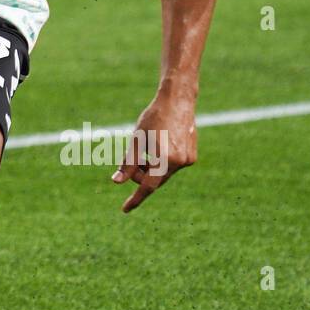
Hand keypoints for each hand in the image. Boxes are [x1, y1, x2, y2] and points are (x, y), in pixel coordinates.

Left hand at [111, 87, 197, 212]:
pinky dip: (162, 163)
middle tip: (129, 163)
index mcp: (165, 159)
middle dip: (140, 175)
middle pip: (155, 180)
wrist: (178, 101)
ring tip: (144, 150)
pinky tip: (159, 145)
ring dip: (150, 169)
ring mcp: (189, 161)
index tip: (125, 209)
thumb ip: (127, 163)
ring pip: (163, 174)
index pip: (147, 186)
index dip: (135, 198)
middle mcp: (180, 163)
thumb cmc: (153, 117)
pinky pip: (172, 166)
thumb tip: (116, 182)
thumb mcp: (136, 140)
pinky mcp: (192, 156)